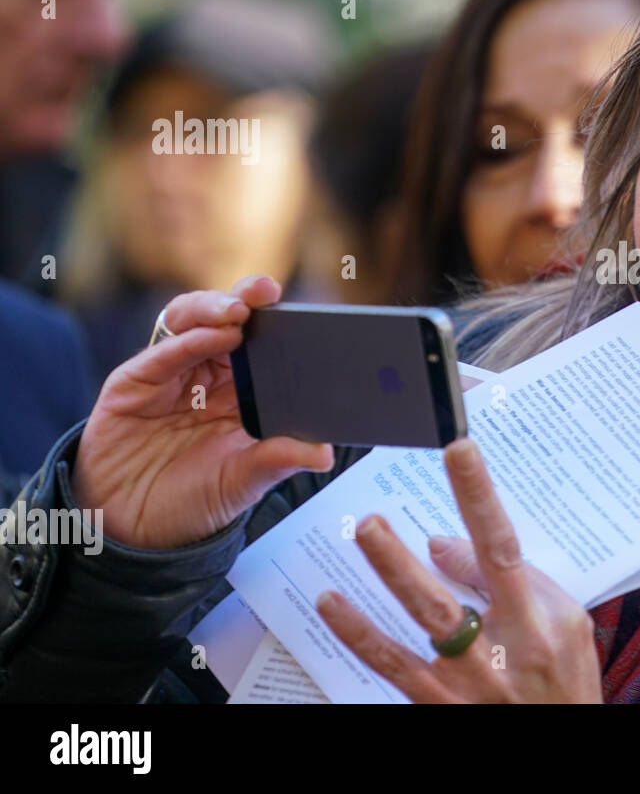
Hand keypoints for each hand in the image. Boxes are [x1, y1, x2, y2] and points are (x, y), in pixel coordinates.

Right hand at [72, 275, 334, 548]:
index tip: (306, 315)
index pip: (263, 346)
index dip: (279, 325)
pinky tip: (209, 336)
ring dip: (215, 309)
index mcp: (242, 392)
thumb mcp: (243, 482)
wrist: (132, 528)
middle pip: (227, 322)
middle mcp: (208, 375)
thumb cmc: (193, 499)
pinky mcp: (133, 383)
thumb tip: (325, 455)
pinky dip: (186, 341)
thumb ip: (277, 461)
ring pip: (191, 323)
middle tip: (267, 293)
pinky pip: (161, 354)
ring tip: (239, 313)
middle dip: (248, 301)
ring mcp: (171, 375)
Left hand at [316, 439, 603, 702]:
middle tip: (374, 518)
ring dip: (387, 579)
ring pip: (419, 625)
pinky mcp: (441, 705)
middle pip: (447, 595)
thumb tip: (450, 544)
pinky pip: (392, 667)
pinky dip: (358, 634)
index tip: (460, 451)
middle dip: (407, 556)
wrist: (562, 742)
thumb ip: (521, 582)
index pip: (502, 548)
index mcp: (534, 620)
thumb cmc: (567, 683)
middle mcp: (499, 649)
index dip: (479, 498)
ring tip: (363, 538)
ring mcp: (466, 682)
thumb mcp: (568, 626)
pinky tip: (332, 604)